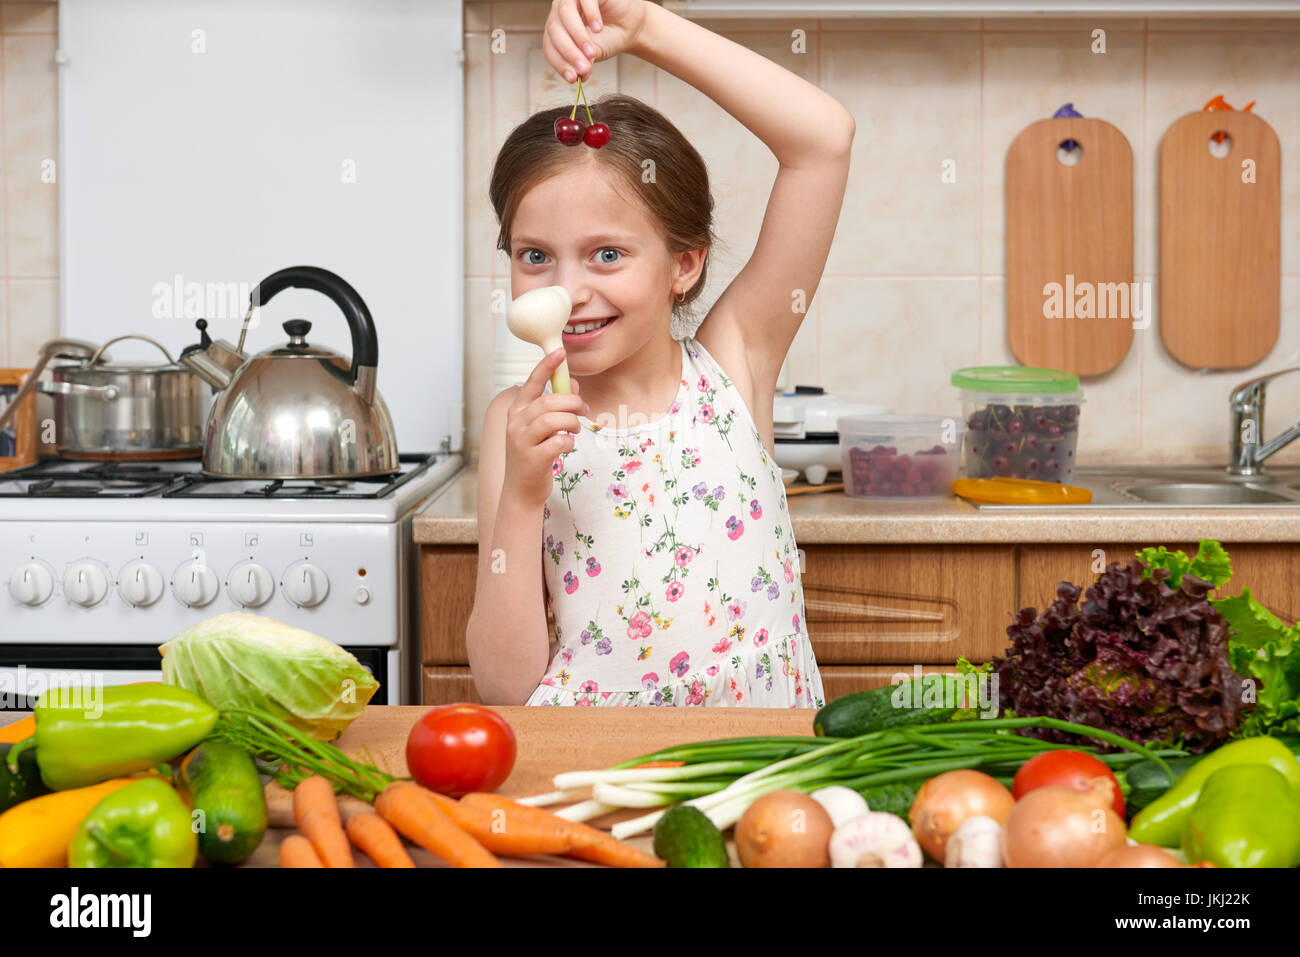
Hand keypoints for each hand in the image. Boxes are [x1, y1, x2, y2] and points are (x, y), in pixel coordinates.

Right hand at [503, 348, 587, 508]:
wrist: (520, 491)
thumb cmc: (533, 455)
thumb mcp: (541, 428)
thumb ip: (555, 405)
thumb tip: (573, 383)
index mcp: (516, 411)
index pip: (531, 382)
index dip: (546, 366)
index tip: (560, 352)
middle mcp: (515, 424)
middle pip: (548, 401)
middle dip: (572, 401)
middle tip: (583, 408)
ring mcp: (521, 442)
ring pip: (553, 420)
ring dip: (572, 422)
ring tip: (575, 428)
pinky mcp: (532, 459)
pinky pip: (558, 442)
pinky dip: (568, 442)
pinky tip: (567, 446)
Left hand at [543, 0, 647, 82]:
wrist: (630, 27)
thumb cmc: (608, 39)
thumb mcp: (594, 55)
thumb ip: (584, 63)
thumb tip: (578, 76)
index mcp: (556, 31)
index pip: (550, 47)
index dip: (559, 64)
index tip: (572, 79)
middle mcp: (559, 13)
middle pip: (555, 31)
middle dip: (569, 52)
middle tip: (584, 68)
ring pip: (565, 14)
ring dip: (577, 35)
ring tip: (591, 51)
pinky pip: (584, 0)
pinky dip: (590, 15)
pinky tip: (598, 28)